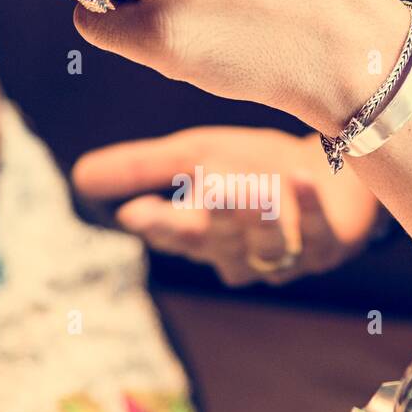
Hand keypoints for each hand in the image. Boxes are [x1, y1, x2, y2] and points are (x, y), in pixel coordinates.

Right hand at [73, 126, 382, 287]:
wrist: (334, 164)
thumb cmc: (255, 163)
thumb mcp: (193, 156)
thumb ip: (141, 168)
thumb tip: (78, 176)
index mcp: (203, 234)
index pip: (174, 235)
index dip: (159, 227)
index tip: (138, 212)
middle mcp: (240, 252)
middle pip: (219, 245)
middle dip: (212, 220)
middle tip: (208, 188)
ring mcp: (285, 254)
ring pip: (267, 247)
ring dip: (258, 217)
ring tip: (252, 186)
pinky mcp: (329, 245)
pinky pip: (317, 233)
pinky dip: (309, 208)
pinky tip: (299, 177)